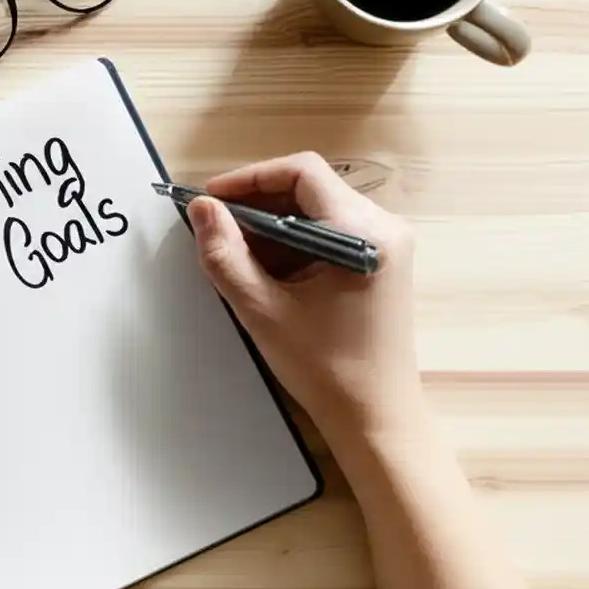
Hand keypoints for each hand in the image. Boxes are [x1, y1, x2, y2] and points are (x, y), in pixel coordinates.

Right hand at [186, 152, 419, 441]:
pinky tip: (265, 270)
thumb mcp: (263, 310)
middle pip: (310, 187)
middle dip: (257, 203)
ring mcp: (385, 245)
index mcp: (364, 233)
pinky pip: (328, 232)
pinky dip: (291, 242)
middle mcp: (383, 228)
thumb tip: (202, 210)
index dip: (251, 178)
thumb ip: (226, 255)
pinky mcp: (378, 262)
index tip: (212, 199)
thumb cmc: (327, 370)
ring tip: (236, 254)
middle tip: (216, 227)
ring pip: (316, 210)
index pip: (302, 172)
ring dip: (272, 224)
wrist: (375, 416)